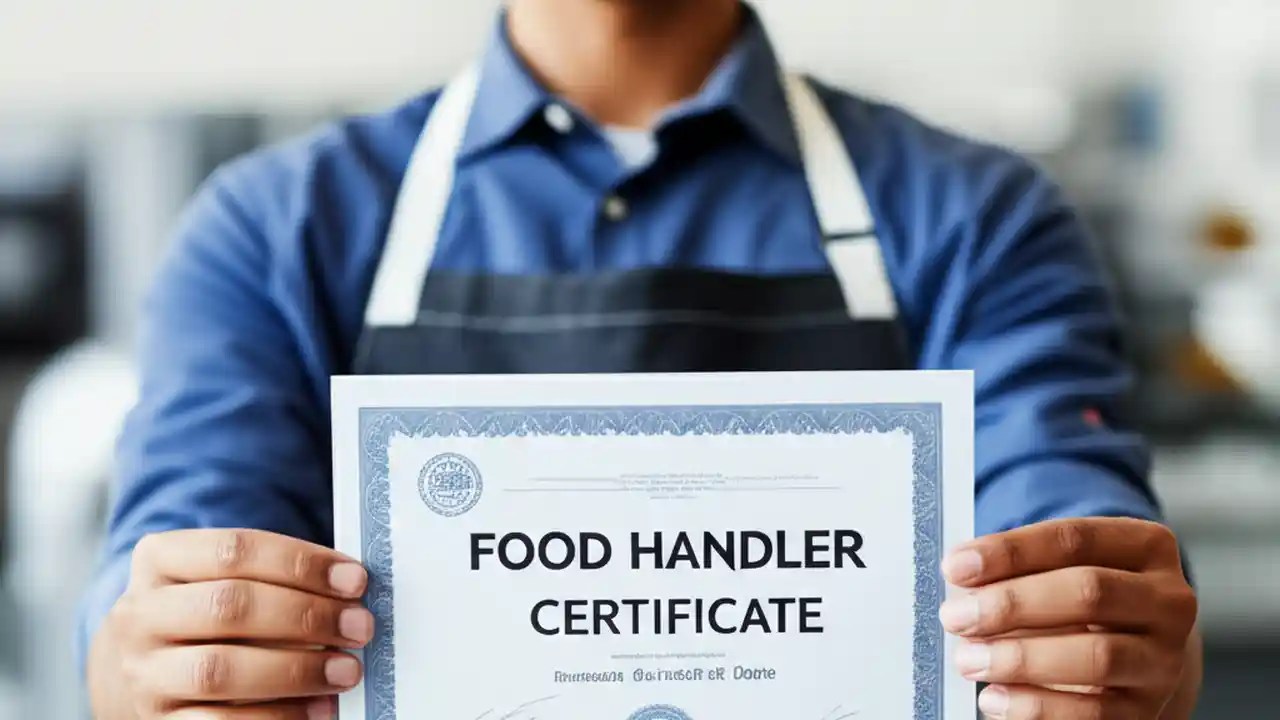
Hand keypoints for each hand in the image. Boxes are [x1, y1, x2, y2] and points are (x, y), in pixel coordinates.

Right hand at [90, 529, 372, 719]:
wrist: (134, 671)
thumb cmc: (202, 616)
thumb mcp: (219, 580)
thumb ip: (274, 578)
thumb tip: (350, 594)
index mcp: (159, 560)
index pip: (235, 549)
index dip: (301, 563)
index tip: (355, 580)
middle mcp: (140, 614)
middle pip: (229, 606)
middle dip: (306, 615)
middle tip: (359, 626)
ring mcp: (142, 672)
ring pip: (219, 669)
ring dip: (295, 670)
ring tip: (346, 671)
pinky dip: (277, 717)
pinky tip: (317, 709)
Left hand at [940, 518, 1197, 718]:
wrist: (1138, 660)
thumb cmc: (1083, 603)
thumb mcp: (1059, 570)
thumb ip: (1018, 570)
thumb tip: (962, 585)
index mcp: (1146, 547)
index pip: (1074, 539)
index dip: (1010, 551)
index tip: (955, 567)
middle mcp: (1168, 601)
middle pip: (1088, 592)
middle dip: (1012, 605)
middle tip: (956, 616)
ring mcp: (1165, 660)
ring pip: (1097, 657)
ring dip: (1021, 659)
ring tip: (969, 659)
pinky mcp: (1149, 710)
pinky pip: (1095, 713)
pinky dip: (1037, 707)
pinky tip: (994, 698)